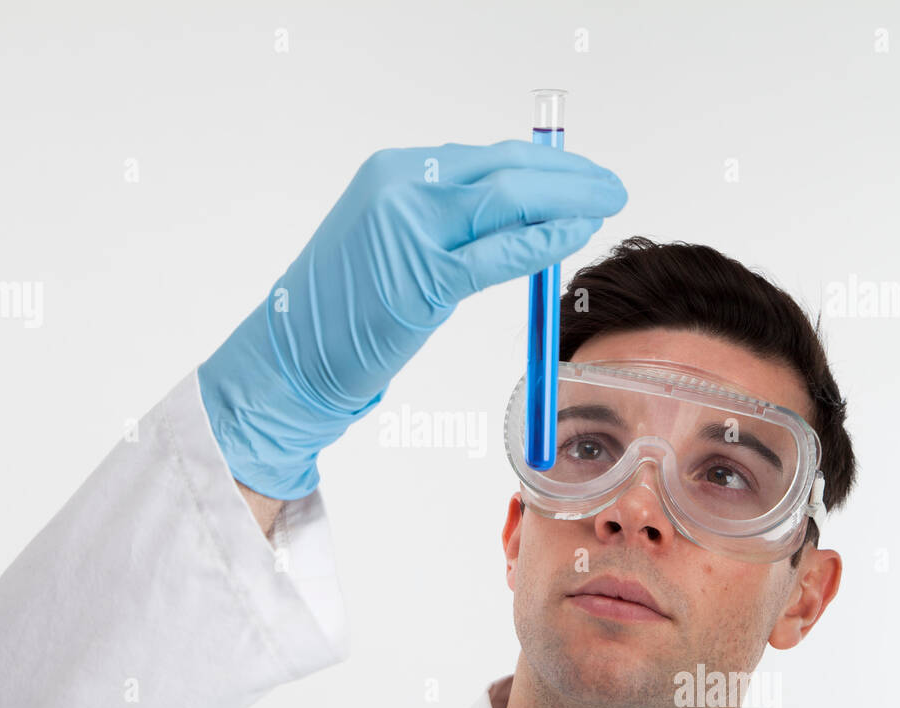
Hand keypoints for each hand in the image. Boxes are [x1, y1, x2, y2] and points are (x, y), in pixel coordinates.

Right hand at [198, 139, 627, 498]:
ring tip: (606, 206)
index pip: (488, 158)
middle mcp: (400, 185)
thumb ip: (444, 223)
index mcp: (391, 171)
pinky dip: (542, 240)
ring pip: (509, 200)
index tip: (581, 175)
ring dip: (568, 201)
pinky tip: (574, 237)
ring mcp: (409, 228)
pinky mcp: (420, 277)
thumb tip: (512, 218)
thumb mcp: (388, 245)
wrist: (288, 357)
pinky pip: (497, 252)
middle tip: (611, 187)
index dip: (545, 165)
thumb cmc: (338, 311)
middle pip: (507, 169)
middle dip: (570, 176)